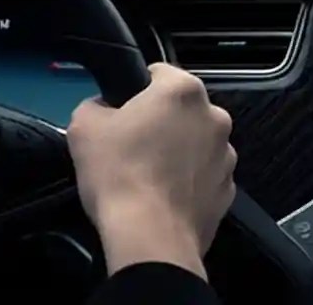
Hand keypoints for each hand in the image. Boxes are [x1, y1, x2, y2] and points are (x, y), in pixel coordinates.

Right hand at [67, 63, 235, 279]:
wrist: (149, 238)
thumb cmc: (118, 173)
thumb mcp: (83, 126)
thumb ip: (95, 104)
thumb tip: (104, 109)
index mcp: (183, 90)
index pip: (157, 73)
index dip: (134, 91)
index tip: (119, 113)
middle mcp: (215, 117)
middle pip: (180, 110)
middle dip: (159, 122)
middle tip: (129, 146)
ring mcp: (227, 156)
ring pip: (195, 144)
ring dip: (177, 152)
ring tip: (147, 177)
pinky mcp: (229, 192)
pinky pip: (203, 177)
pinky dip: (187, 182)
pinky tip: (163, 198)